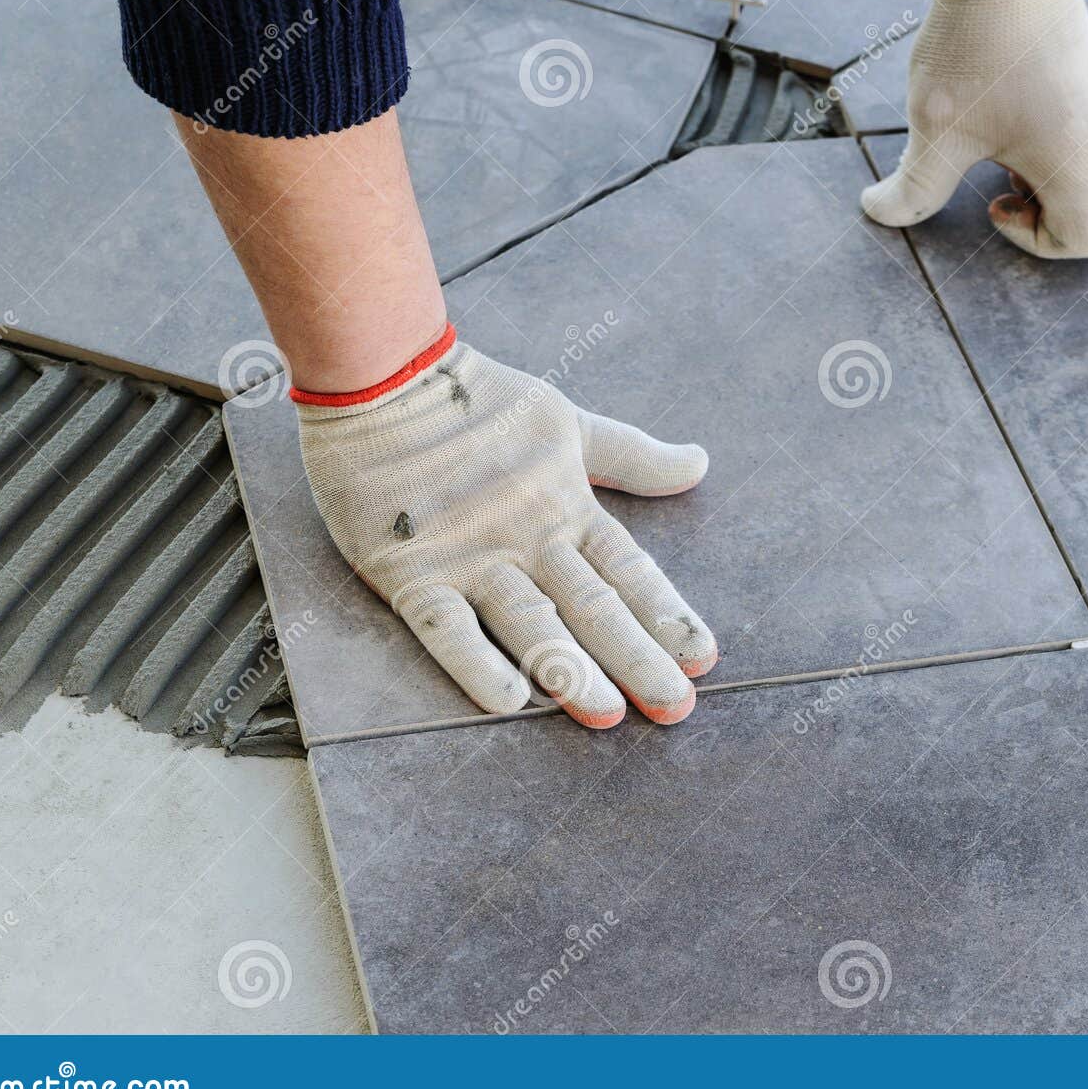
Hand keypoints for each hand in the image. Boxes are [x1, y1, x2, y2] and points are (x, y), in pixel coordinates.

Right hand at [296, 335, 716, 727]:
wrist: (383, 375)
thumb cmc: (479, 401)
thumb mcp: (568, 424)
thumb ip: (632, 457)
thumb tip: (699, 462)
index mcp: (566, 508)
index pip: (629, 571)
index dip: (668, 614)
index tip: (704, 658)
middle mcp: (528, 539)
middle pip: (593, 607)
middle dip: (638, 659)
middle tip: (676, 708)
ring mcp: (470, 559)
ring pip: (530, 622)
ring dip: (570, 669)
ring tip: (607, 714)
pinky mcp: (410, 573)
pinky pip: (446, 627)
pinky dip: (475, 663)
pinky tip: (509, 702)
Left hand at [861, 0, 1087, 258]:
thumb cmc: (975, 53)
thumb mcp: (937, 131)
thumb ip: (912, 188)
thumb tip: (877, 213)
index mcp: (1079, 167)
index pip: (1085, 242)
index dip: (1035, 243)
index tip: (993, 203)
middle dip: (1065, 228)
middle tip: (1011, 193)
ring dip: (1068, 194)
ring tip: (1013, 160)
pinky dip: (1072, 161)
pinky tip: (1020, 129)